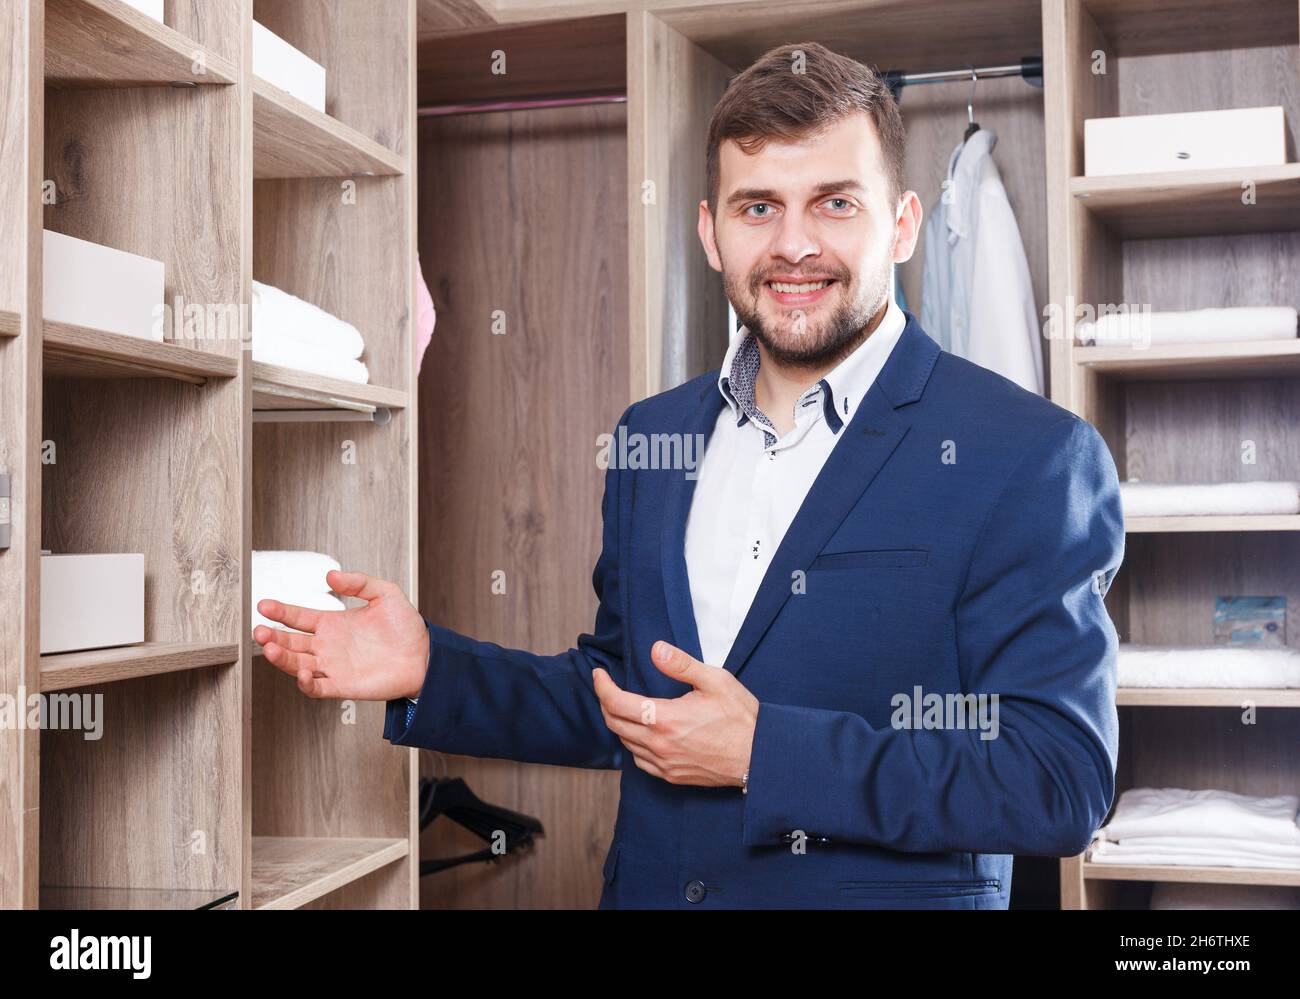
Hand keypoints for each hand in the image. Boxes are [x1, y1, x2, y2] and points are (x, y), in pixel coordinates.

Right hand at [254, 569, 429, 700]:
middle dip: (272, 637)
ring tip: (270, 649)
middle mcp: (328, 646)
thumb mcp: (385, 594)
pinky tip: (301, 673)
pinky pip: (318, 688)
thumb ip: (359, 582)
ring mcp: (333, 666)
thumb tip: (331, 576)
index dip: (281, 611)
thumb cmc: (405, 627)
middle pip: (291, 642)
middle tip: (259, 631)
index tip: (264, 605)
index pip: (299, 617)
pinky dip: (306, 683)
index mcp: (333, 623)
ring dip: (282, 658)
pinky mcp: (343, 685)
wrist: (424, 655)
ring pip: (297, 664)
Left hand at [592, 640, 758, 787]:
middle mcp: (659, 745)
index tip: (599, 674)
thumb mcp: (715, 681)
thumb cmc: (740, 718)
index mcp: (665, 719)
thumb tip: (656, 650)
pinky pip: (640, 761)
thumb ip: (682, 664)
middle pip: (614, 723)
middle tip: (607, 687)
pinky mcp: (672, 776)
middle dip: (606, 702)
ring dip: (619, 723)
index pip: (616, 703)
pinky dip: (633, 744)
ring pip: (625, 743)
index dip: (602, 686)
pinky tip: (641, 734)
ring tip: (623, 707)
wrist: (759, 756)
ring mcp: (664, 764)